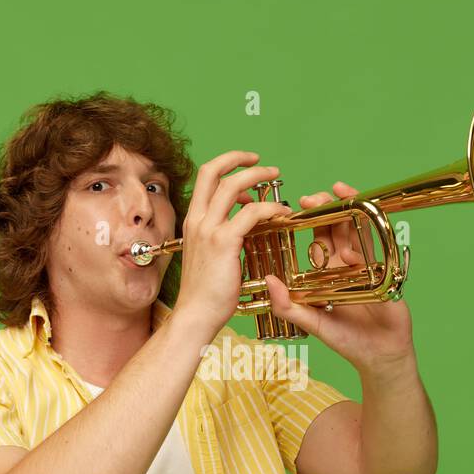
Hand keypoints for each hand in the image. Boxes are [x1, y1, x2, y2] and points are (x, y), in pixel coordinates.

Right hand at [174, 151, 289, 340]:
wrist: (196, 315)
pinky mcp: (224, 243)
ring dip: (258, 176)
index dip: (226, 164)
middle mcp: (197, 220)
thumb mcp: (207, 256)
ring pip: (233, 186)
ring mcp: (208, 230)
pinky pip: (251, 213)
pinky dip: (269, 208)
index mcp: (192, 221)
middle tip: (264, 163)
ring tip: (276, 178)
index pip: (205, 178)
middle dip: (240, 159)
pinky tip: (281, 213)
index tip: (246, 166)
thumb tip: (241, 226)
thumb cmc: (205, 292)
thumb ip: (220, 237)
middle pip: (213, 171)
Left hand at [258, 180, 414, 371]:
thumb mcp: (312, 323)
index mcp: (328, 271)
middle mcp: (347, 263)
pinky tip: (356, 229)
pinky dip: (368, 232)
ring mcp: (367, 263)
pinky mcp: (385, 268)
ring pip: (357, 227)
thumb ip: (288, 306)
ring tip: (336, 193)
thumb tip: (268, 282)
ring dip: (348, 208)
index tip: (292, 209)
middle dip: (324, 207)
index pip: (317, 238)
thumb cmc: (346, 340)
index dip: (306, 221)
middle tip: (310, 198)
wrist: (379, 355)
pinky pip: (378, 243)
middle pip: (336, 225)